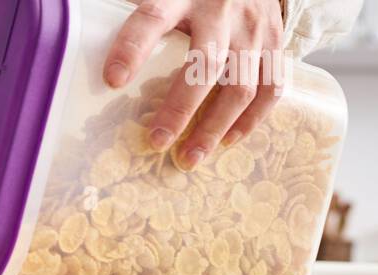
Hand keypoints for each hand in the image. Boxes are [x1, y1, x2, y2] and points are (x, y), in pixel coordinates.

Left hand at [104, 0, 284, 168]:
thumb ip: (137, 15)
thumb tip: (101, 58)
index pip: (152, 19)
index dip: (132, 49)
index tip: (113, 81)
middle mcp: (222, 10)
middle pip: (205, 65)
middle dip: (180, 109)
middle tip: (158, 141)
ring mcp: (254, 28)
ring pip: (240, 85)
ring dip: (215, 126)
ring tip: (190, 157)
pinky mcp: (275, 42)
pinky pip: (271, 86)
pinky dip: (251, 118)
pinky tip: (227, 141)